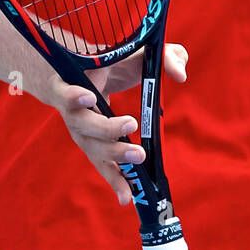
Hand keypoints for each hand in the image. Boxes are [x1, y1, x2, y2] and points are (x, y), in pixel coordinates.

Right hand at [44, 43, 189, 206]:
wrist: (85, 74)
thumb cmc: (114, 60)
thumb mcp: (140, 51)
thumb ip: (164, 55)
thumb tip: (180, 75)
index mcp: (76, 82)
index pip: (68, 90)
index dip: (74, 96)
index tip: (90, 97)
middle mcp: (72, 111)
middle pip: (83, 125)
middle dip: (106, 129)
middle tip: (131, 126)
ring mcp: (81, 132)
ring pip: (92, 149)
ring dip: (113, 157)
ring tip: (139, 158)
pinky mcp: (92, 148)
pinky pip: (101, 167)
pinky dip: (114, 182)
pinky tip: (126, 198)